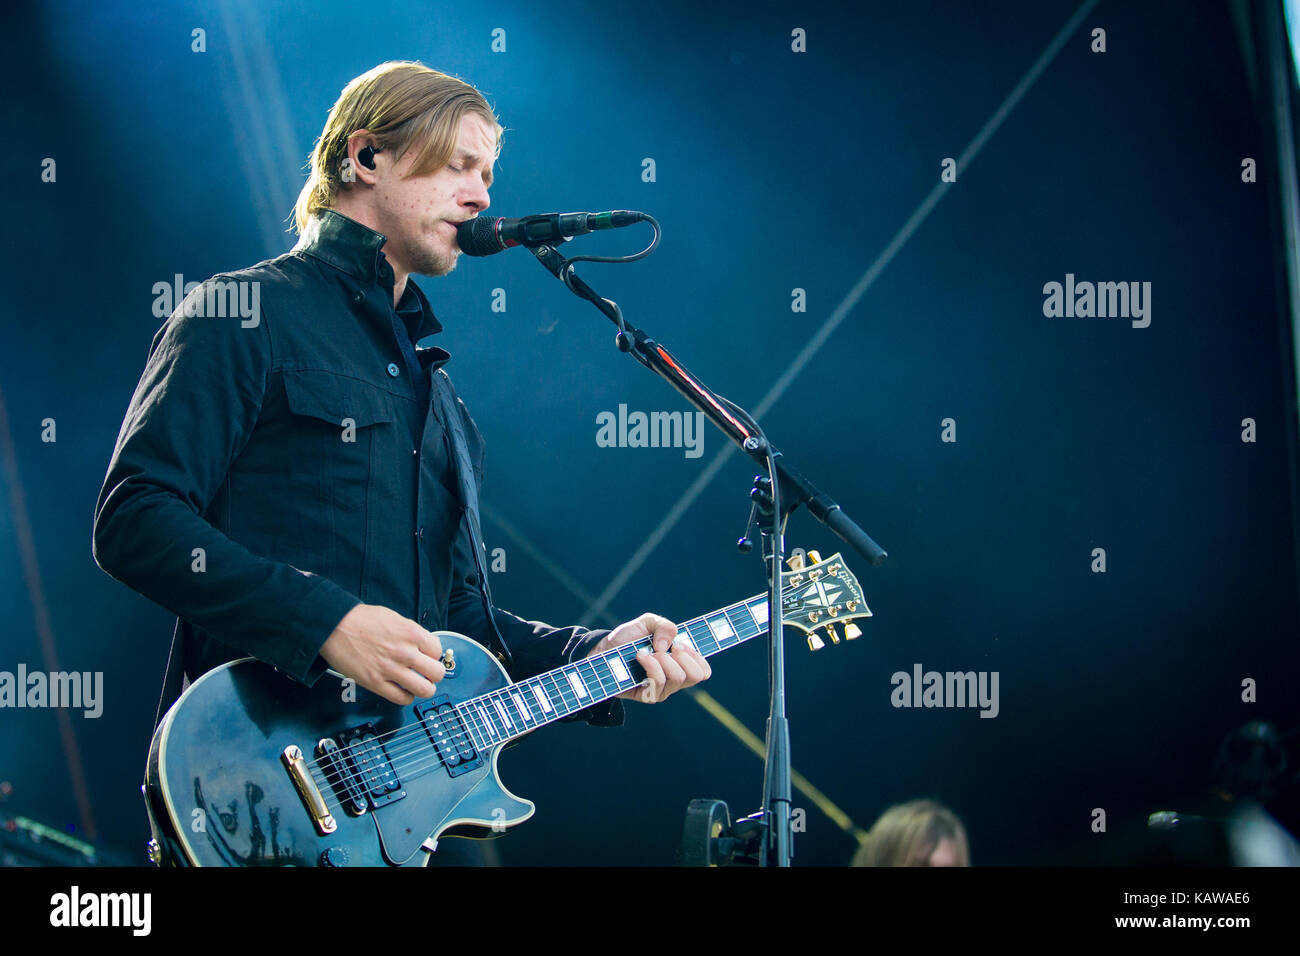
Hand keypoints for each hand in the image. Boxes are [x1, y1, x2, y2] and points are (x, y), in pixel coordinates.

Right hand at [320, 603, 445, 705]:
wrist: (335, 626)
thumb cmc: (361, 620)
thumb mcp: (395, 618)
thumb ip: (412, 633)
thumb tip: (423, 647)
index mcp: (411, 633)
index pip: (438, 651)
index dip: (434, 656)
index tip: (428, 658)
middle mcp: (405, 652)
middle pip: (437, 673)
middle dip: (434, 675)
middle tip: (427, 674)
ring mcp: (391, 669)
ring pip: (424, 690)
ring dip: (424, 689)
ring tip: (418, 685)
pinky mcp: (376, 683)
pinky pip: (402, 698)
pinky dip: (406, 697)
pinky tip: (403, 691)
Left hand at [588, 612, 711, 703]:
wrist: (603, 649)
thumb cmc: (628, 638)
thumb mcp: (648, 623)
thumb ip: (664, 626)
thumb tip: (668, 646)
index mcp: (680, 664)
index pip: (704, 671)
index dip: (697, 657)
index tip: (680, 644)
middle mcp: (673, 679)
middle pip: (696, 676)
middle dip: (683, 656)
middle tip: (667, 648)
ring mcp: (661, 689)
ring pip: (677, 678)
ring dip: (663, 659)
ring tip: (647, 652)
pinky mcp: (647, 696)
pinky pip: (658, 683)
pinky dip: (650, 665)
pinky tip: (639, 656)